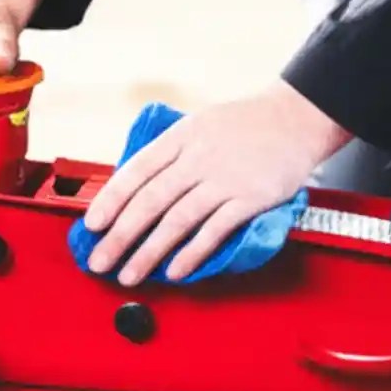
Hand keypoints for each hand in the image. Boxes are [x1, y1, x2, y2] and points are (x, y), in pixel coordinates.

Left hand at [82, 80, 352, 285]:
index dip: (110, 201)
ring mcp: (224, 179)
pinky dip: (192, 253)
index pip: (135, 172)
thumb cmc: (243, 125)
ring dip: (148, 252)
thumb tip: (130, 190)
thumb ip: (167, 155)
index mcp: (179, 137)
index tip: (91, 226)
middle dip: (119, 237)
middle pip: (149, 202)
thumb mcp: (197, 125)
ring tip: (130, 274)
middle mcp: (198, 157)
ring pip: (177, 221)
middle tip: (100, 261)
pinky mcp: (250, 199)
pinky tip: (174, 271)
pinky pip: (214, 231)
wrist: (298, 117)